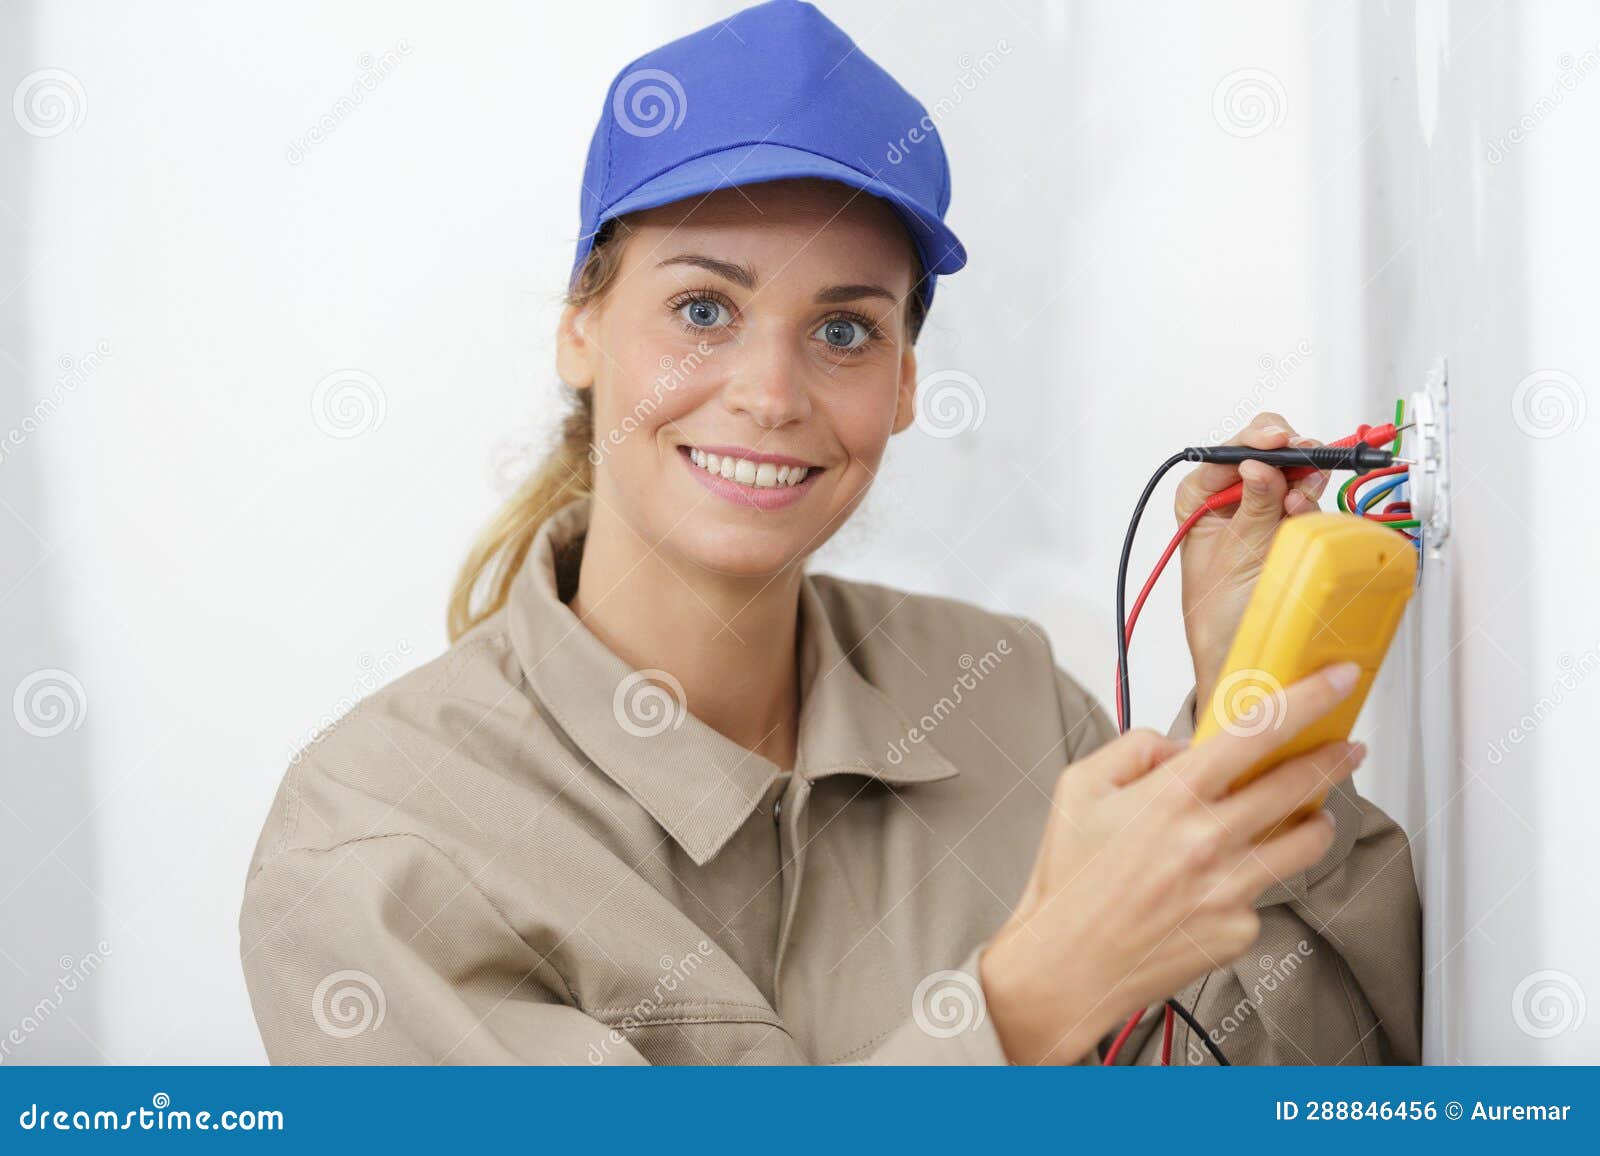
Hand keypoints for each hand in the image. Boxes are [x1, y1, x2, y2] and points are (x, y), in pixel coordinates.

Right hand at [979, 662, 1364, 1064]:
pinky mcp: (1238, 931)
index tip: (1337, 680)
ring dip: (1316, 820)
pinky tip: (1219, 885)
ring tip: (1307, 814)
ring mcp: (1230, 889)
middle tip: (1347, 747)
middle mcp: (1209, 840)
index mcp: (1171, 796)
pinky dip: (1251, 881)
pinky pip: (1263, 893)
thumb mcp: (1079, 787)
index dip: (1307, 699)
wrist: (1065, 965)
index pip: (1257, 732)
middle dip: (1333, 758)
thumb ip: (1134, 748)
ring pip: (1305, 842)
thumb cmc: (1069, 879)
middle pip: (1299, 784)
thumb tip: (1182, 746)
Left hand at [1176, 412, 1328, 711]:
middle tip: (1301, 459)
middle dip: (1285, 453)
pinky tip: (1304, 511)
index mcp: (1199, 497)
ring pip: (1291, 471)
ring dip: (1302, 476)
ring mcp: (1265, 507)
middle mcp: (1232, 497)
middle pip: (1264, 451)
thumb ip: (1252, 507)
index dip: (1252, 440)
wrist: (1240, 647)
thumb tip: (1258, 467)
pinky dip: (1312, 498)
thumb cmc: (1218, 608)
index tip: (1275, 440)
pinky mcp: (1291, 523)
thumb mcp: (1235, 553)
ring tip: (1298, 500)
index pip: (1225, 452)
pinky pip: (1307, 497)